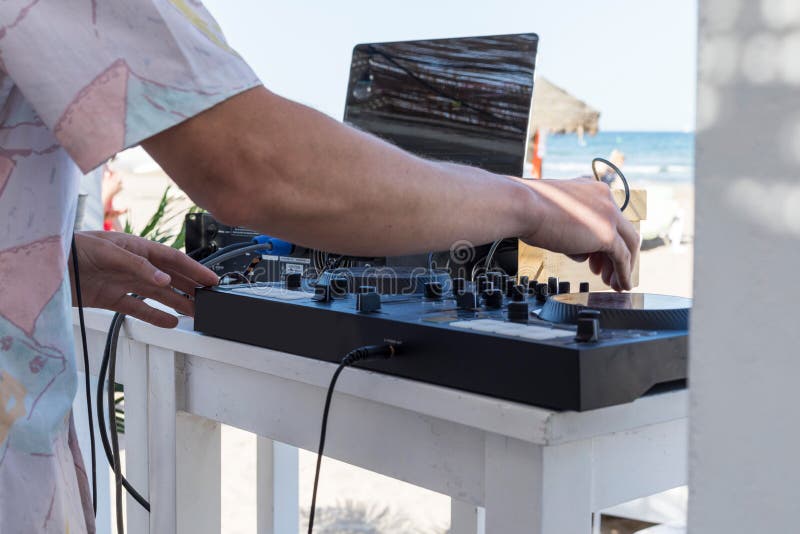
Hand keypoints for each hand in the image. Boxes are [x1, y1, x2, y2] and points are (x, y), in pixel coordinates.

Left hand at [69, 231, 218, 327]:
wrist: (44, 267)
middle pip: (170, 277)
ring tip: (196, 313)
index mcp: (137, 248)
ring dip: (177, 303)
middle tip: (209, 300)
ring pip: (158, 294)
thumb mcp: (108, 252)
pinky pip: (138, 309)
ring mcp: (123, 282)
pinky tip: (170, 322)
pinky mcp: (110, 298)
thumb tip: (165, 280)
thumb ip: (138, 267)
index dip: (194, 269)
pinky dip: (154, 316)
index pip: (173, 259)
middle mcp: (133, 265)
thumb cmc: (73, 249)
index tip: (211, 280)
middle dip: (191, 288)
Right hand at [519, 177, 639, 290]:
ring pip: (628, 244)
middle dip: (617, 255)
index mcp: (592, 189)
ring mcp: (609, 215)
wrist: (522, 206)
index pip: (609, 217)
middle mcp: (605, 198)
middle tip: (607, 273)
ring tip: (615, 284)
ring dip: (623, 267)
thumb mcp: (556, 213)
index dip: (604, 240)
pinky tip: (621, 285)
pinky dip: (623, 273)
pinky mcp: (607, 234)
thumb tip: (580, 252)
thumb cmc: (527, 209)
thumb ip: (572, 228)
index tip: (596, 257)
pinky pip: (622, 258)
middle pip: (623, 230)